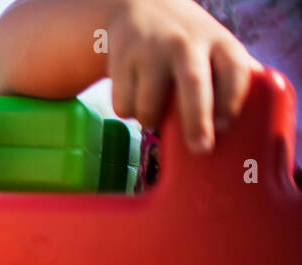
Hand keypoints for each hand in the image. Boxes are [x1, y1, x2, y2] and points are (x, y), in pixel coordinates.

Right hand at [106, 0, 259, 152]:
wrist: (141, 5)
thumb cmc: (186, 40)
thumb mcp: (213, 45)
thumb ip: (228, 75)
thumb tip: (245, 125)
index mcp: (218, 41)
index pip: (234, 71)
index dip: (232, 100)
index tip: (225, 126)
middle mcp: (186, 42)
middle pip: (194, 85)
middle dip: (198, 121)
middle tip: (200, 148)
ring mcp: (151, 49)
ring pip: (149, 105)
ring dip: (150, 120)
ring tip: (153, 114)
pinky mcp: (122, 58)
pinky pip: (123, 105)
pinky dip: (127, 110)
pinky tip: (134, 96)